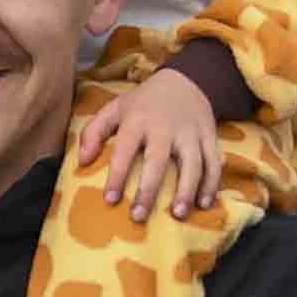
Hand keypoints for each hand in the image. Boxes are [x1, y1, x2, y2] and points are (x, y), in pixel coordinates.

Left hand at [78, 67, 223, 226]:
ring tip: (178, 214)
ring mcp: (190, 132)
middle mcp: (165, 127)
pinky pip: (214, 162)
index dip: (117, 175)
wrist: (186, 80)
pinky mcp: (209, 136)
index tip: (111, 200)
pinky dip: (212, 184)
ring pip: (192, 163)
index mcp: (137, 120)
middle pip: (158, 160)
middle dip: (149, 189)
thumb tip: (83, 160)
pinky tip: (204, 204)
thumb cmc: (144, 103)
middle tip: (139, 216)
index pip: (124, 149)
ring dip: (187, 190)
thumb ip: (94, 131)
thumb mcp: (115, 108)